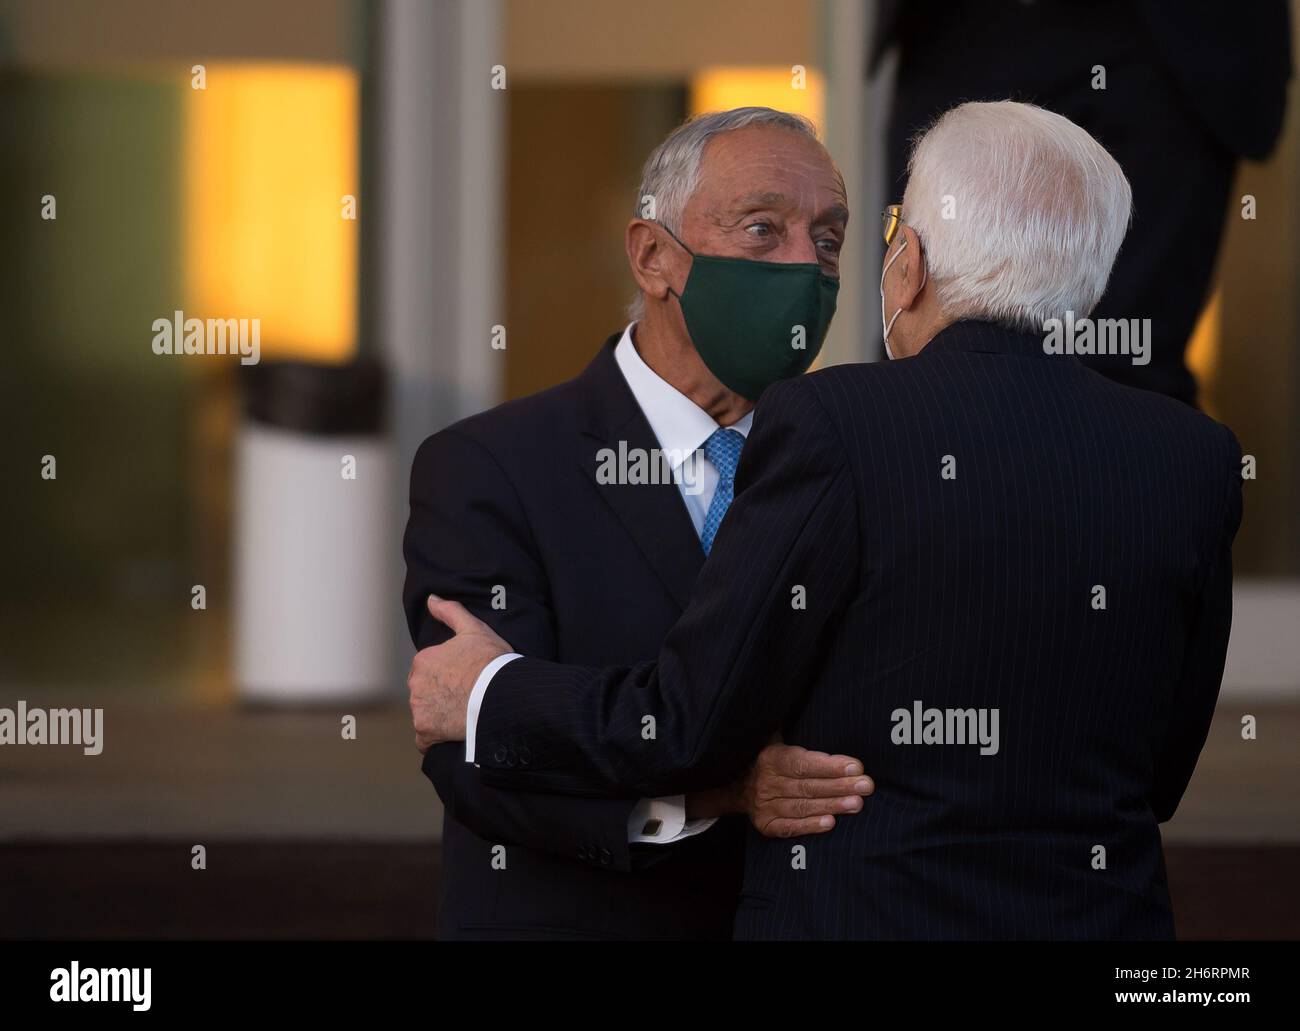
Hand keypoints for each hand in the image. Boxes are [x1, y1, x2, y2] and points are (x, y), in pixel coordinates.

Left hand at [408, 595, 511, 753]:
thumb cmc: (491, 661)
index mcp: (423, 660)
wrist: (502, 694)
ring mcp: (419, 709)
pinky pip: (424, 741)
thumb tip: (431, 599)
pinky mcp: (425, 732)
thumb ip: (450, 612)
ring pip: (424, 715)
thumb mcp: (474, 630)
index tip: (465, 680)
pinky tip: (452, 734)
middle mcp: (415, 685)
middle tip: (465, 699)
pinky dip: (435, 739)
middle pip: (424, 693)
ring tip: (462, 716)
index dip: (448, 676)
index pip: (429, 671)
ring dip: (438, 717)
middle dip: (439, 696)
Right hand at [735, 740, 873, 837]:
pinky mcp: (766, 825)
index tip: (855, 766)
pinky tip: (830, 823)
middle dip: (840, 786)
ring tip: (857, 803)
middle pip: (807, 785)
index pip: (803, 762)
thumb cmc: (769, 760)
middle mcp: (766, 781)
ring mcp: (765, 805)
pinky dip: (810, 825)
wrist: (736, 786)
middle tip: (866, 786)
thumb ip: (791, 727)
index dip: (829, 765)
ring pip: (802, 806)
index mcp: (770, 758)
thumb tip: (805, 697)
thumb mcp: (773, 739)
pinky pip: (790, 827)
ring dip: (832, 805)